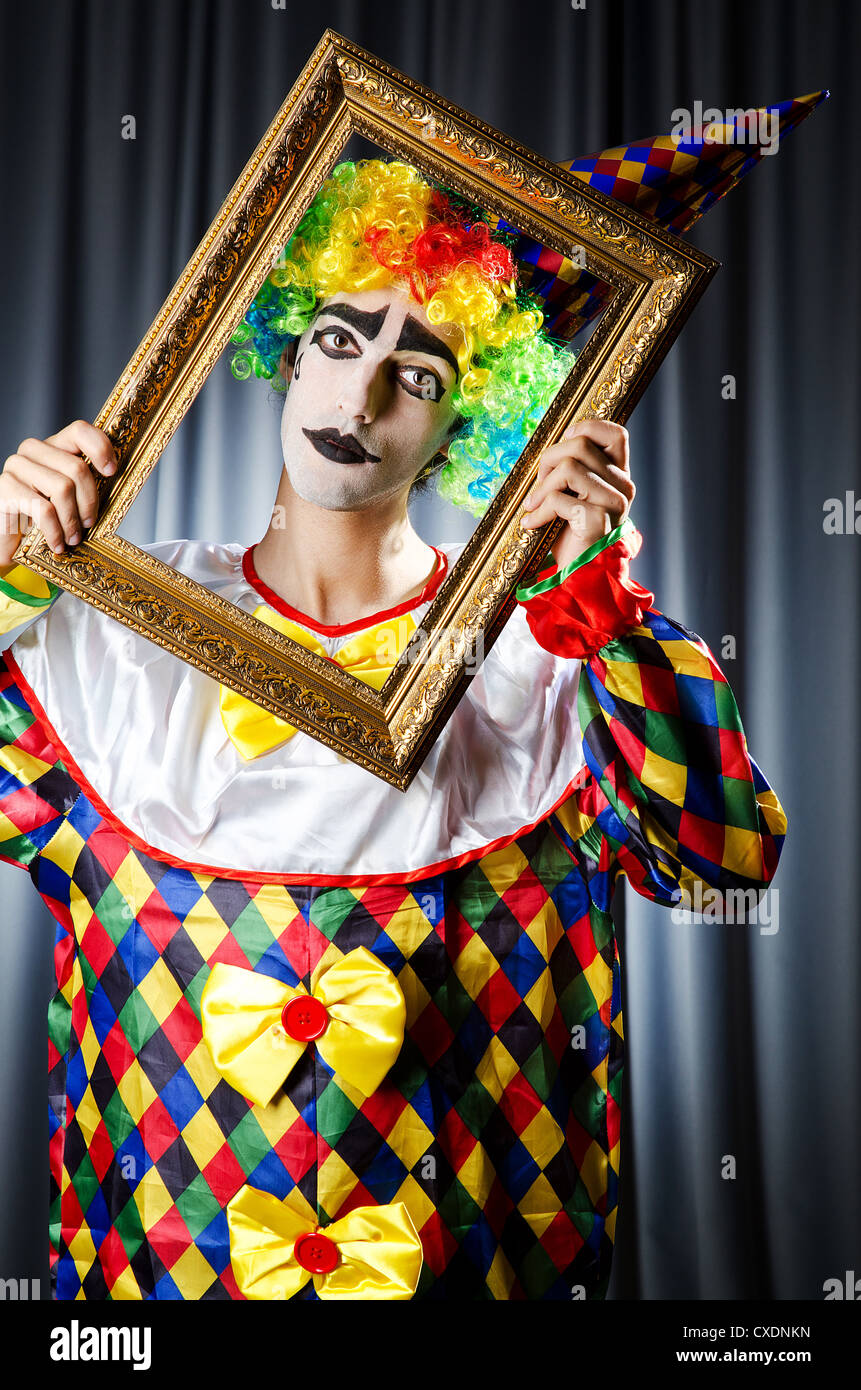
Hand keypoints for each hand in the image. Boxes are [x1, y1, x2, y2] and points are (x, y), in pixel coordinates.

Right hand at [0, 420, 117, 566]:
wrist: (5, 537)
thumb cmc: (42, 516)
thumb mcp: (68, 497)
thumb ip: (85, 485)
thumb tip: (115, 481)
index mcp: (53, 446)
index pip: (80, 431)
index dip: (100, 448)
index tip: (112, 472)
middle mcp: (32, 450)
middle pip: (76, 468)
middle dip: (89, 501)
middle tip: (89, 523)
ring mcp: (17, 466)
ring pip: (62, 488)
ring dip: (72, 520)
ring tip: (73, 538)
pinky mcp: (5, 488)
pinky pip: (43, 510)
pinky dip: (55, 531)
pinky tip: (58, 544)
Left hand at [520, 419, 634, 569]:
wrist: (578, 577)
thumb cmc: (570, 535)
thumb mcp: (573, 495)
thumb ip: (572, 470)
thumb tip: (551, 447)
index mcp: (618, 476)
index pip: (614, 433)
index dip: (584, 429)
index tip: (562, 448)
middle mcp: (623, 486)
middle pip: (580, 444)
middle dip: (549, 461)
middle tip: (538, 487)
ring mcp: (614, 503)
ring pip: (569, 466)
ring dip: (542, 486)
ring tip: (534, 506)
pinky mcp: (598, 522)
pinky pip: (559, 499)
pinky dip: (539, 511)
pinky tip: (532, 524)